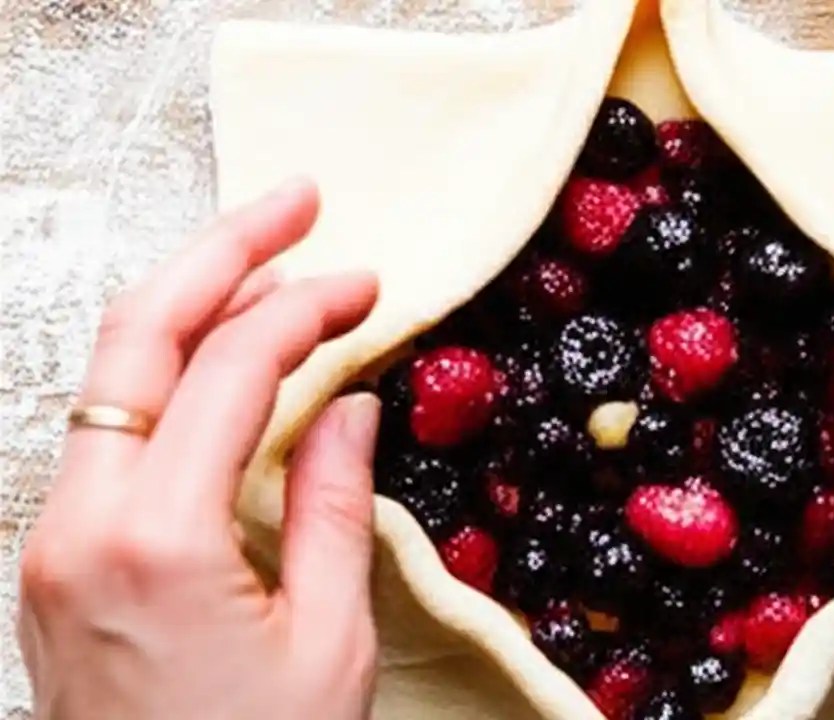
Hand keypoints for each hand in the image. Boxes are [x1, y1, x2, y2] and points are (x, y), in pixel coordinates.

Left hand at [18, 181, 380, 719]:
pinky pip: (110, 429)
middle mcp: (80, 525)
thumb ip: (331, 504)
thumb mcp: (328, 643)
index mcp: (157, 543)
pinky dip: (171, 374)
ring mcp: (53, 539)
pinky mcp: (56, 558)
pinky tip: (227, 361)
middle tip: (297, 199)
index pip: (232, 370)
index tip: (369, 286)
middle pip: (140, 334)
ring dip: (193, 303)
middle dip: (224, 248)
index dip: (308, 308)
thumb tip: (347, 403)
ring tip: (271, 263)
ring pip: (112, 374)